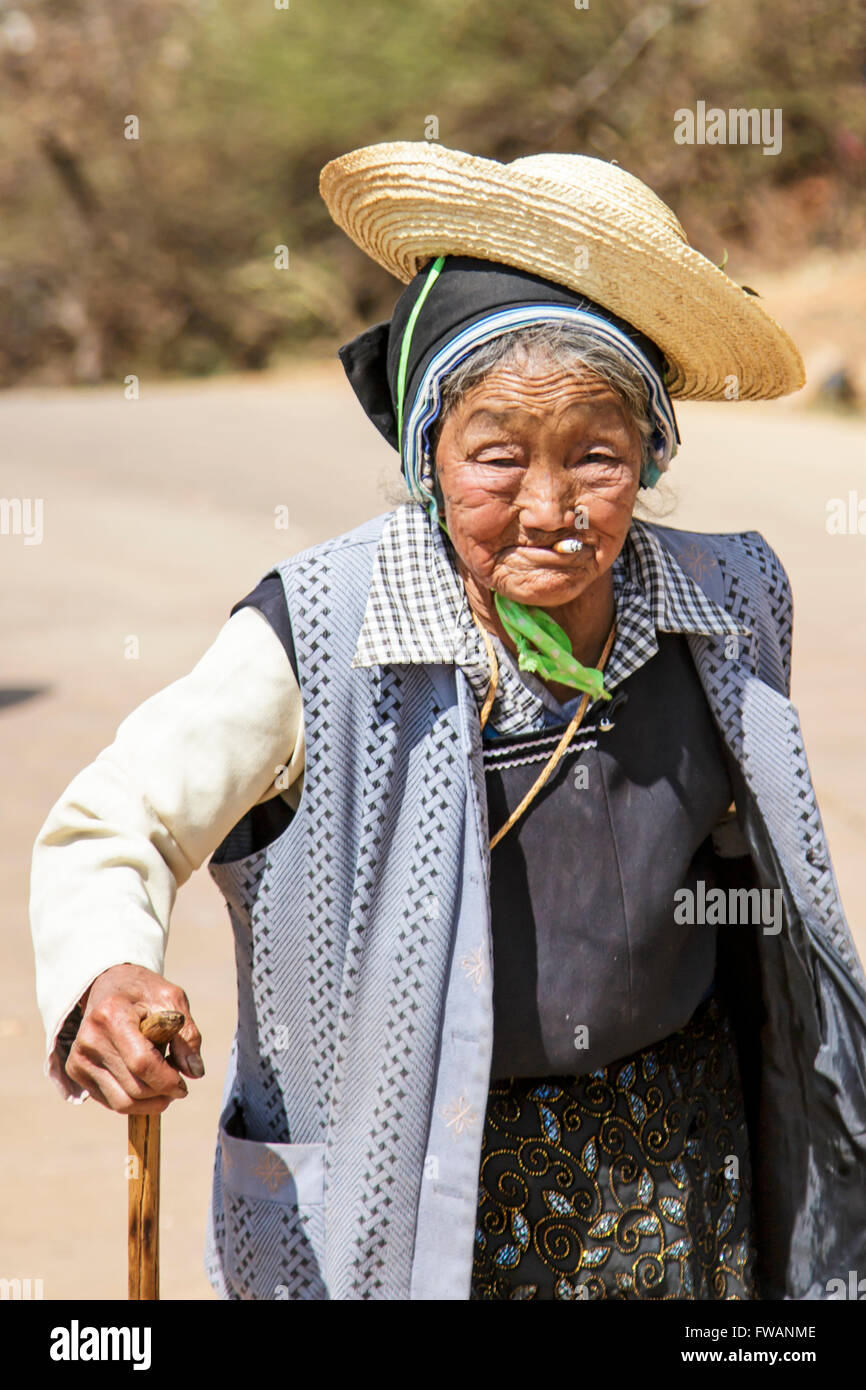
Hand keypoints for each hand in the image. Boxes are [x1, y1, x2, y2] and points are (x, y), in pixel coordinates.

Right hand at [65, 963, 204, 1114]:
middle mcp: (90, 1038)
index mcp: (113, 1014)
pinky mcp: (75, 1071)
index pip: (142, 1063)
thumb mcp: (172, 1000)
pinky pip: (111, 1102)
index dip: (168, 1080)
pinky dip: (134, 1100)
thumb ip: (187, 1035)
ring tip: (162, 1084)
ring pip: (122, 1103)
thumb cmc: (144, 992)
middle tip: (177, 1083)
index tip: (184, 1084)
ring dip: (150, 1102)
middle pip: (134, 1088)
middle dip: (162, 1093)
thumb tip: (195, 1072)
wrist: (109, 985)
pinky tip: (144, 1082)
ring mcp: (79, 1057)